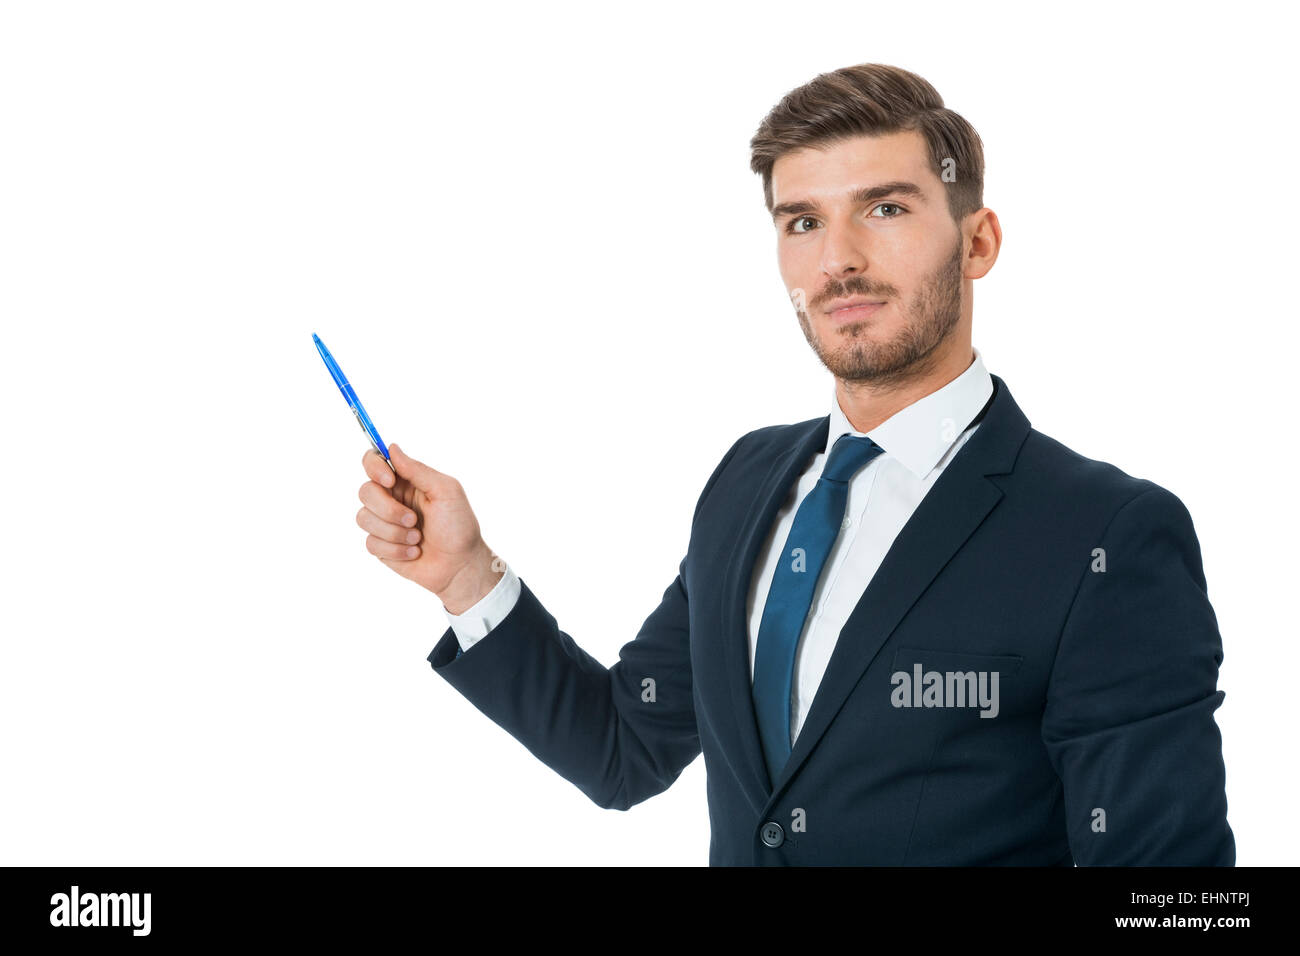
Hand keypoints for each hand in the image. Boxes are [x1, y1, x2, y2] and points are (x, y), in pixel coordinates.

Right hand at [356, 442, 499, 605]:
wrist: (460, 565)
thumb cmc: (459, 526)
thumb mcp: (446, 492)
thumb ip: (418, 470)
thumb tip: (391, 447)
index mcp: (406, 481)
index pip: (374, 462)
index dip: (374, 467)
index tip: (390, 480)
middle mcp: (391, 499)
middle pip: (365, 491)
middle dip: (389, 509)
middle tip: (414, 520)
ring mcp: (384, 523)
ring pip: (364, 518)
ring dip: (394, 532)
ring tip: (417, 538)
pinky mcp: (381, 546)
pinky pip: (371, 543)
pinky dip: (395, 549)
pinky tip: (413, 552)